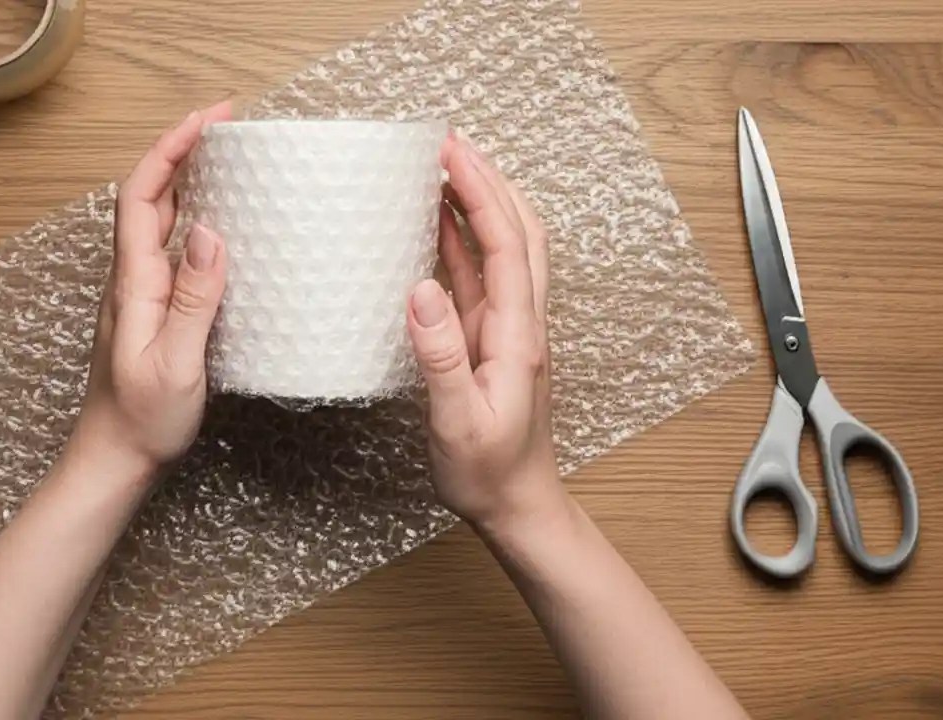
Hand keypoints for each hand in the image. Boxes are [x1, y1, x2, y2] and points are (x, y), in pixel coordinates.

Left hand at [65, 102, 232, 485]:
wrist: (113, 460)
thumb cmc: (142, 420)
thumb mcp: (177, 362)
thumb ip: (194, 299)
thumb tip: (212, 232)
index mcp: (134, 283)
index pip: (144, 196)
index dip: (171, 149)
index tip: (210, 119)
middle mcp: (133, 280)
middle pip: (149, 196)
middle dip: (182, 150)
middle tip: (226, 125)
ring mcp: (141, 294)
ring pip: (160, 220)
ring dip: (187, 180)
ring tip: (227, 158)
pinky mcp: (155, 311)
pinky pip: (172, 250)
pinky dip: (194, 219)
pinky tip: (220, 226)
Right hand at [406, 136, 563, 530]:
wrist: (517, 506)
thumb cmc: (490, 473)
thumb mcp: (459, 421)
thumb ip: (442, 357)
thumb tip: (421, 290)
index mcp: (518, 336)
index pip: (506, 245)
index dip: (481, 192)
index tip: (452, 152)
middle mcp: (520, 323)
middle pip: (517, 231)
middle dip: (488, 180)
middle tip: (448, 143)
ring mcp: (507, 329)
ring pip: (502, 248)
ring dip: (479, 203)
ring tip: (443, 168)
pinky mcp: (490, 340)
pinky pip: (480, 276)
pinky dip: (463, 240)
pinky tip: (439, 226)